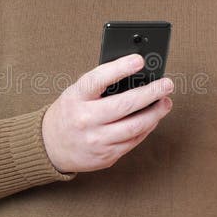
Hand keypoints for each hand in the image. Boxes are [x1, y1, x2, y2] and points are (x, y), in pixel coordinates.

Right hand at [42, 54, 174, 173]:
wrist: (50, 146)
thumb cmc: (70, 112)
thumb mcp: (77, 92)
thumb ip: (101, 84)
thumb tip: (136, 74)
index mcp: (76, 97)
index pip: (99, 79)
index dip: (120, 67)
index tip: (139, 60)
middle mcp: (85, 119)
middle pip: (125, 105)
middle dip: (151, 93)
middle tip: (167, 84)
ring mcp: (96, 140)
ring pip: (135, 127)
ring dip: (155, 113)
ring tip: (166, 102)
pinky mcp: (106, 156)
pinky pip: (133, 141)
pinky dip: (146, 128)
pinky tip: (152, 119)